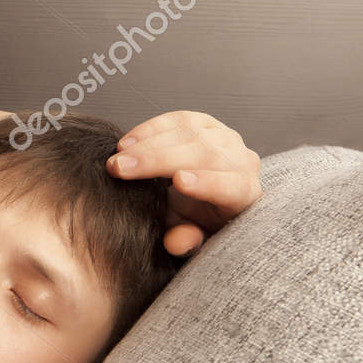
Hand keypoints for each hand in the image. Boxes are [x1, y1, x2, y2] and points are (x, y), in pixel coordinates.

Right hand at [106, 110, 262, 255]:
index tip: (178, 181)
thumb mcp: (190, 238)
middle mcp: (240, 162)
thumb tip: (178, 243)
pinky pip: (179, 120)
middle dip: (158, 159)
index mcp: (243, 195)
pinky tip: (127, 142)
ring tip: (118, 156)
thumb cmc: (197, 222)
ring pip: (190, 133)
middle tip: (120, 169)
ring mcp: (225, 139)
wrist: (203, 201)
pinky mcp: (206, 124)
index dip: (207, 183)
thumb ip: (186, 241)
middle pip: (204, 154)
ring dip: (148, 143)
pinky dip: (150, 129)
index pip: (231, 186)